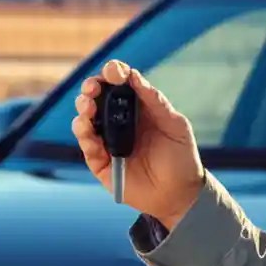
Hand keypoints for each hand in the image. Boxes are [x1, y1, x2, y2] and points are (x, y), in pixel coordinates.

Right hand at [71, 60, 204, 228]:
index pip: (120, 84)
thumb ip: (155, 102)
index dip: (113, 73)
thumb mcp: (175, 126)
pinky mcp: (100, 162)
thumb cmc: (181, 157)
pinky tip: (88, 131)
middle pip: (97, 97)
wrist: (179, 194)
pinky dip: (85, 136)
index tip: (113, 71)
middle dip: (91, 88)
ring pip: (86, 119)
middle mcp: (120, 120)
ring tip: (88, 108)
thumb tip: (134, 77)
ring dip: (83, 109)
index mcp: (138, 107)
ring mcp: (108, 140)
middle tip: (93, 88)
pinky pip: (87, 146)